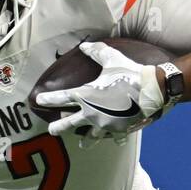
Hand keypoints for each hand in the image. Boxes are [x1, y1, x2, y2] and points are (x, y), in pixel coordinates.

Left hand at [34, 41, 172, 140]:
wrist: (153, 91)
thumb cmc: (130, 73)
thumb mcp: (111, 59)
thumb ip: (95, 52)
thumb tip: (84, 45)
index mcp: (87, 96)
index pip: (62, 98)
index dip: (49, 99)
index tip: (38, 101)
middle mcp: (92, 114)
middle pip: (69, 123)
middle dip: (59, 127)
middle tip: (51, 130)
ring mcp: (105, 125)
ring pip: (91, 136)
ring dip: (86, 140)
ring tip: (82, 144)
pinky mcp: (119, 130)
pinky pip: (113, 136)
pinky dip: (113, 137)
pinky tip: (114, 139)